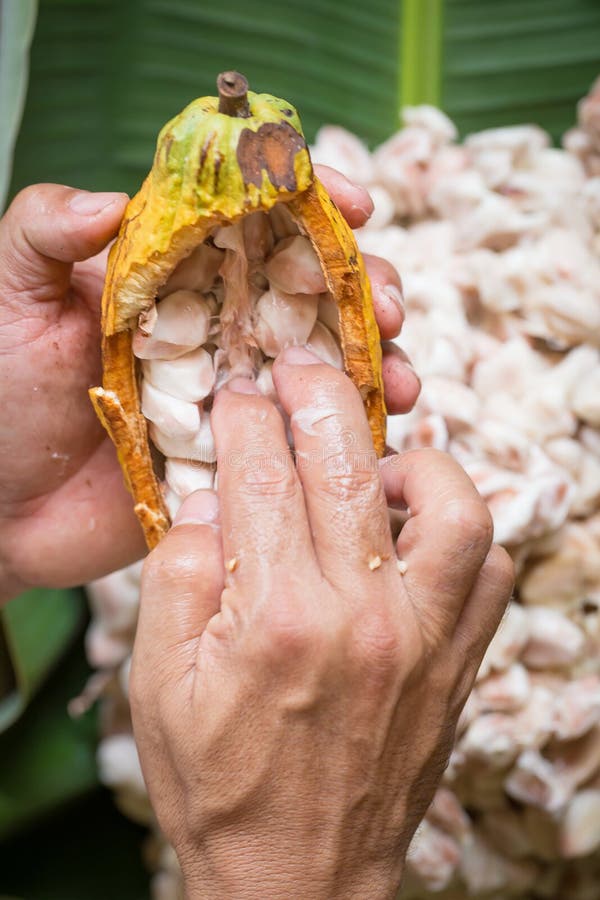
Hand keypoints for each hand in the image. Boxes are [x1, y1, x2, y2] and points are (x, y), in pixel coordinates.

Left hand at [0, 172, 416, 602]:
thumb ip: (44, 231)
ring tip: (400, 379)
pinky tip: (379, 434)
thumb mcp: (10, 297)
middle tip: (387, 307)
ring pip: (327, 370)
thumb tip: (113, 198)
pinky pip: (309, 443)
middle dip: (366, 290)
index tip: (354, 207)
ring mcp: (236, 398)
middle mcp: (216, 332)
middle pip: (313, 297)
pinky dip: (353, 436)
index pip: (256, 227)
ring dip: (377, 366)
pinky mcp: (243, 459)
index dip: (312, 208)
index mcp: (175, 280)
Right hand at [131, 349, 512, 898]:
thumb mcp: (160, 688)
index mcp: (275, 620)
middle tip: (300, 371)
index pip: (261, 475)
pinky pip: (493, 574)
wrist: (297, 882)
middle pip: (349, 463)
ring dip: (416, 462)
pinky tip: (416, 535)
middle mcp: (362, 619)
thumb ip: (178, 579)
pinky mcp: (458, 667)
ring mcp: (425, 641)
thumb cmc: (221, 789)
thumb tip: (209, 499)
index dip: (246, 417)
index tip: (239, 393)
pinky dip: (462, 534)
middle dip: (319, 393)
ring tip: (376, 461)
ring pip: (456, 508)